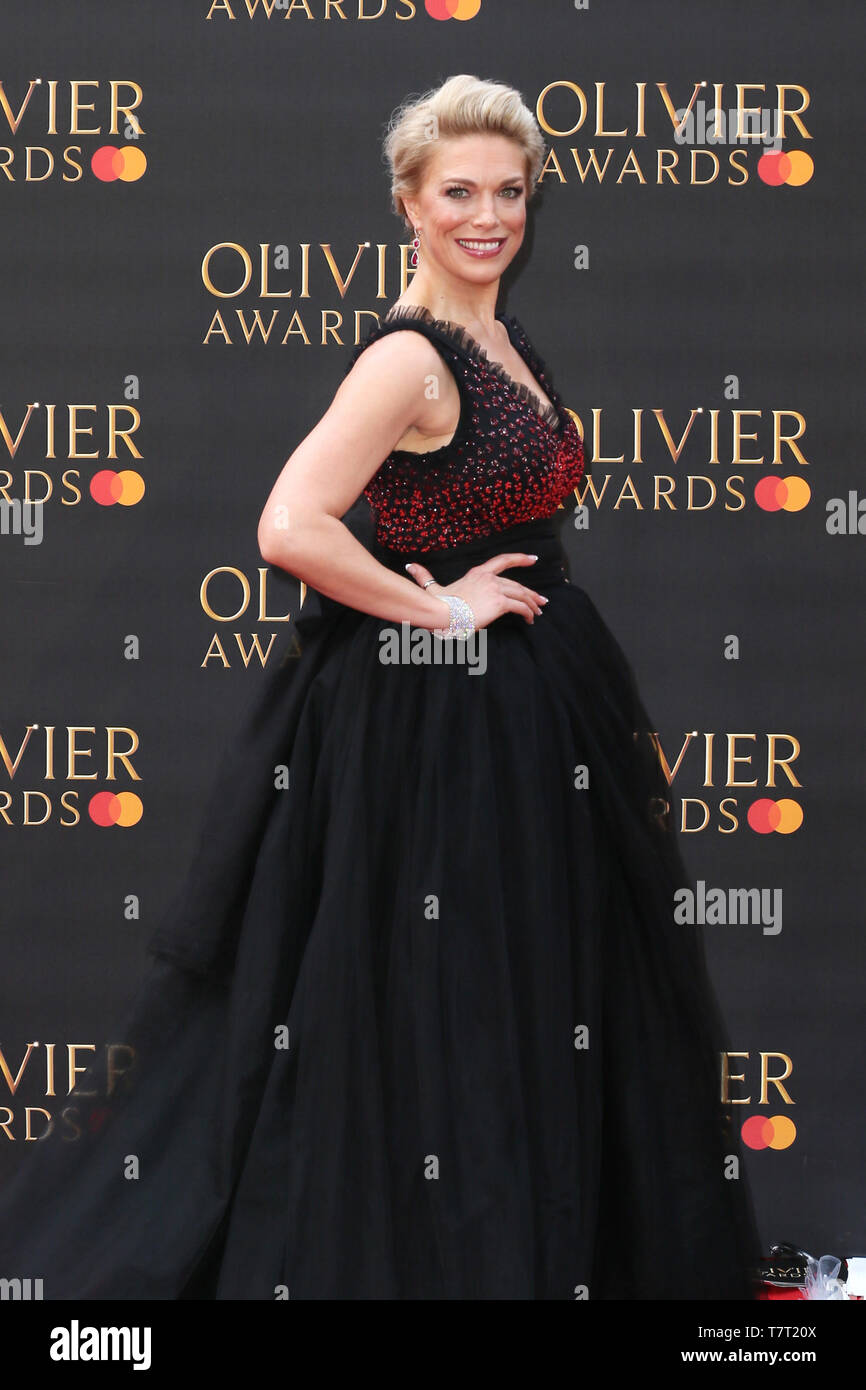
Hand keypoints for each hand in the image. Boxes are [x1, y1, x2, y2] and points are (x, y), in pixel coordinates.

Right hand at [406, 552, 548, 627]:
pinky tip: (530, 620)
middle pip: (516, 584)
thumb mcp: (431, 587)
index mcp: (477, 573)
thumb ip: (424, 576)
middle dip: (531, 593)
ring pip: (521, 595)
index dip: (520, 559)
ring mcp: (495, 589)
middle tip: (541, 600)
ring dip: (532, 604)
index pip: (503, 561)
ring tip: (538, 612)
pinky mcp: (499, 603)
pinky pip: (520, 607)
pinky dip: (528, 613)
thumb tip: (410, 565)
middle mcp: (489, 578)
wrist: (440, 613)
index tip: (533, 559)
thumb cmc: (436, 604)